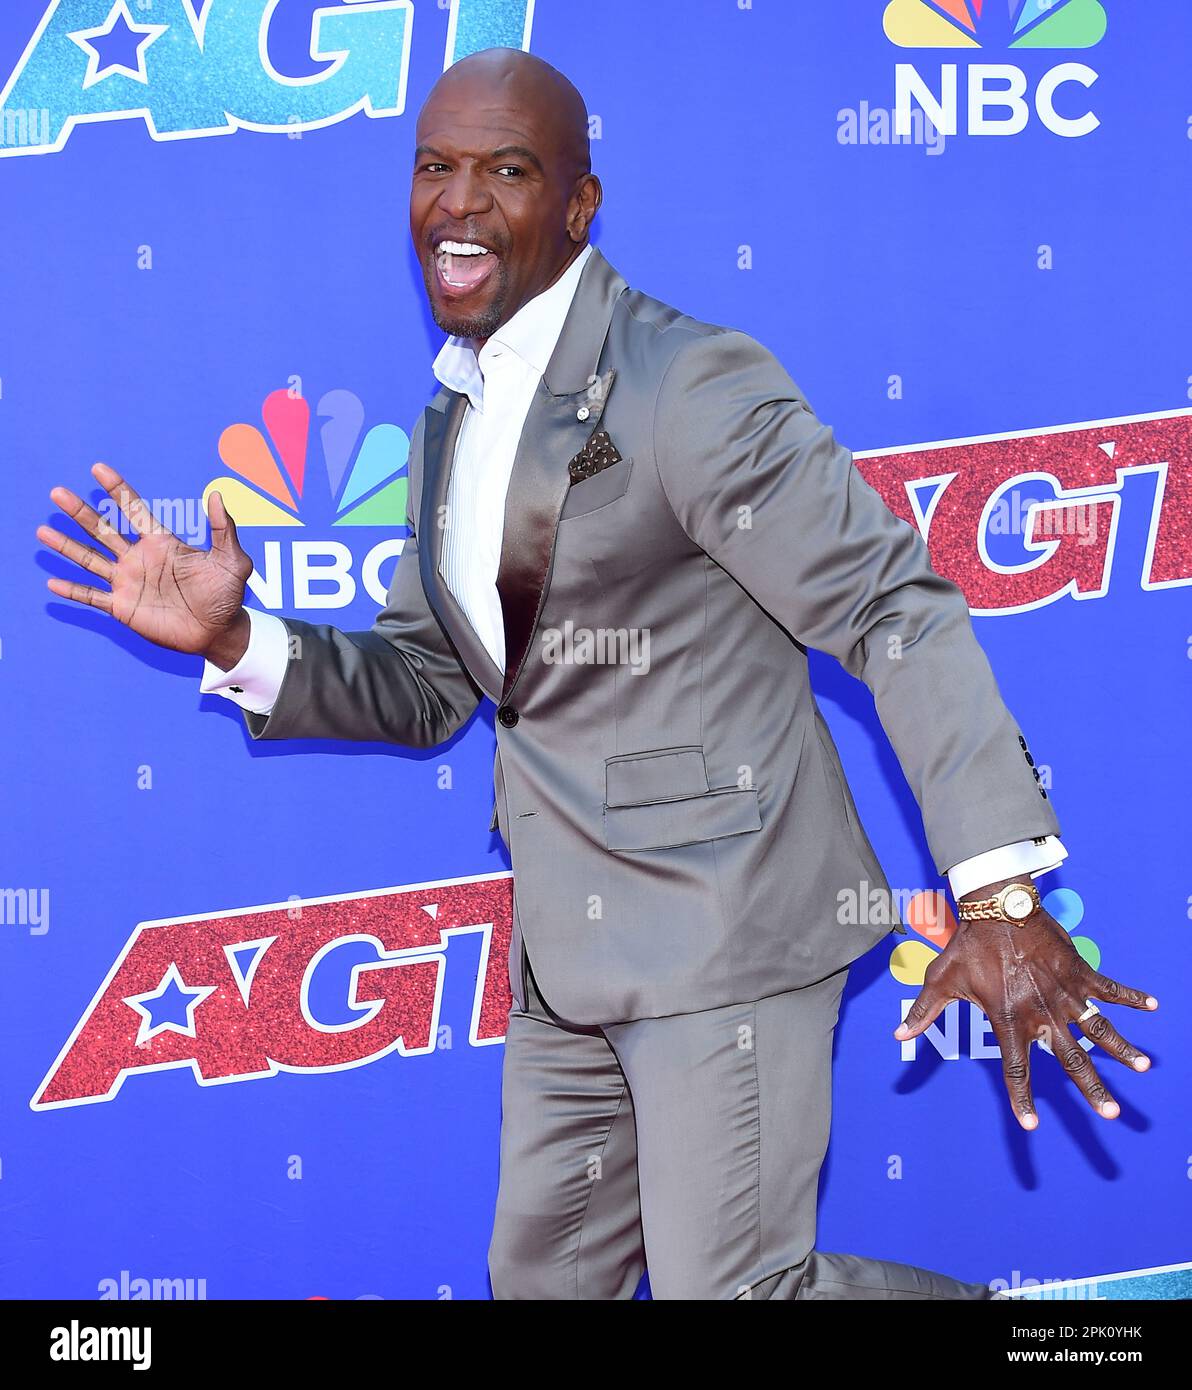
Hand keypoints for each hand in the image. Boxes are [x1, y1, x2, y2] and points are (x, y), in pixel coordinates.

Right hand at [37, 464, 252, 668]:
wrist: (220, 631)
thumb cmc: (227, 595)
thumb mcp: (232, 561)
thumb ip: (223, 530)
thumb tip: (217, 495)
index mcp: (162, 543)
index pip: (134, 510)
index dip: (117, 489)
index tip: (98, 468)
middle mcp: (139, 558)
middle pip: (103, 530)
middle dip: (81, 512)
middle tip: (57, 492)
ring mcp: (128, 582)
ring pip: (90, 559)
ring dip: (66, 546)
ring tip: (43, 530)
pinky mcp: (123, 607)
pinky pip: (92, 597)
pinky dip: (73, 591)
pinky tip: (52, 583)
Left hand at [893, 876, 1157, 1128]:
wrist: (996, 907)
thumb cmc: (967, 945)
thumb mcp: (942, 980)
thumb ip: (924, 1012)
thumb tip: (899, 1035)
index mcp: (1008, 1019)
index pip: (1016, 1069)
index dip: (1021, 1099)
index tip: (1030, 1125)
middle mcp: (1041, 1012)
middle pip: (1071, 1059)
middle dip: (1092, 1087)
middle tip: (1111, 1113)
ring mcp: (1064, 992)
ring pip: (1099, 1027)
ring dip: (1122, 1048)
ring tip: (1142, 1066)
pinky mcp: (1078, 971)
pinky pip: (1109, 986)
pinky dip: (1130, 995)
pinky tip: (1152, 1005)